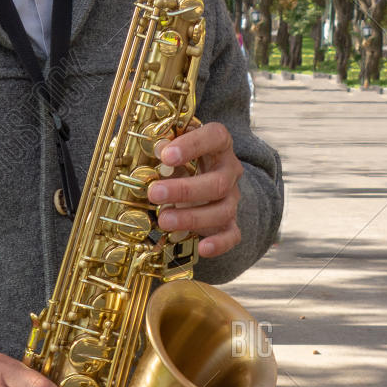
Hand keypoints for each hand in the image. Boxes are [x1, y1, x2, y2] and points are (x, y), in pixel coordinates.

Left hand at [146, 121, 244, 257]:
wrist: (201, 183)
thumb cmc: (183, 162)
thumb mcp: (173, 150)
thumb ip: (164, 148)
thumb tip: (157, 147)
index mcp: (219, 146)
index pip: (215, 137)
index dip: (193, 145)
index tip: (166, 155)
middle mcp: (229, 172)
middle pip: (218, 182)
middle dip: (184, 190)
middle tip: (154, 193)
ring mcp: (231, 199)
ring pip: (222, 210)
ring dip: (191, 217)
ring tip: (163, 220)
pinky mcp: (229, 223)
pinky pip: (232, 235)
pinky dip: (219, 244)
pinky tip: (202, 248)